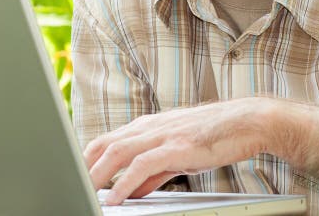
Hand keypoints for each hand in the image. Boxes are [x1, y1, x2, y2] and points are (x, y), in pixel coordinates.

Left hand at [83, 97, 274, 204]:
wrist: (248, 122)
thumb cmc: (216, 136)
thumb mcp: (179, 154)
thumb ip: (154, 172)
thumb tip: (132, 190)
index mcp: (150, 126)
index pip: (108, 139)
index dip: (87, 158)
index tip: (73, 175)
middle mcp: (151, 126)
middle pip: (105, 143)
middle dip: (84, 166)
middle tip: (70, 185)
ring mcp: (164, 134)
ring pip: (118, 152)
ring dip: (97, 175)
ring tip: (84, 192)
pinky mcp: (177, 146)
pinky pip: (143, 166)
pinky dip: (125, 183)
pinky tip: (116, 198)